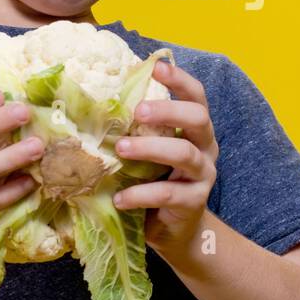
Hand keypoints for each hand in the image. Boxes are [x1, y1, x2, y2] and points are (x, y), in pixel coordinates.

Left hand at [112, 59, 218, 261]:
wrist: (176, 231)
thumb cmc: (157, 182)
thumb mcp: (150, 153)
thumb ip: (137, 131)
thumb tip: (94, 105)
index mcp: (195, 129)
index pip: (196, 96)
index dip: (179, 79)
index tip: (157, 67)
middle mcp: (205, 147)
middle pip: (198, 118)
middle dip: (168, 111)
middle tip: (137, 111)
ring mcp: (203, 175)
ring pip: (184, 154)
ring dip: (150, 149)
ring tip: (120, 149)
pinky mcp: (194, 203)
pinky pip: (168, 194)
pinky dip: (140, 194)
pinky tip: (119, 197)